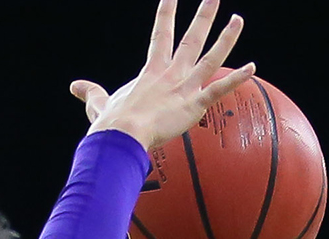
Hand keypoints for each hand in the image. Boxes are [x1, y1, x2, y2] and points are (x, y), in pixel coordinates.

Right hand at [71, 0, 255, 148]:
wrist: (121, 136)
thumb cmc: (111, 124)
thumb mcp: (99, 104)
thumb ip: (91, 93)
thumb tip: (75, 86)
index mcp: (151, 71)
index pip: (161, 34)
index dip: (166, 12)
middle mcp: (171, 73)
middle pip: (191, 37)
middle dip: (203, 15)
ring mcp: (184, 87)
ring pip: (211, 57)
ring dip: (226, 38)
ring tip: (238, 19)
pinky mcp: (195, 105)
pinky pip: (220, 90)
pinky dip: (237, 79)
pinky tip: (252, 67)